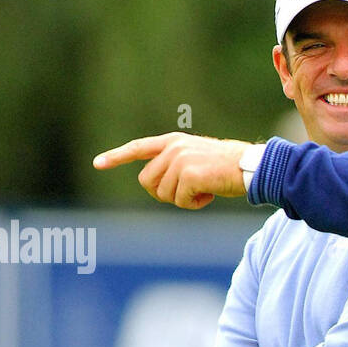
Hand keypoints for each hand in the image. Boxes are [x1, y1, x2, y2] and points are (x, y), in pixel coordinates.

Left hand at [93, 133, 251, 208]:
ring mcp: (180, 160)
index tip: (97, 163)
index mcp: (173, 142)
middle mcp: (173, 148)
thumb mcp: (196, 159)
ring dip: (182, 200)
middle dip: (163, 194)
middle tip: (187, 193)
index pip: (138, 148)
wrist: (250, 167)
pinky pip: (181, 201)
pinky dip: (194, 204)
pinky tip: (209, 195)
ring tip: (203, 190)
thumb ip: (173, 166)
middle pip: (147, 182)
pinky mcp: (189, 175)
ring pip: (163, 194)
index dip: (116, 156)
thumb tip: (154, 186)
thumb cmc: (227, 168)